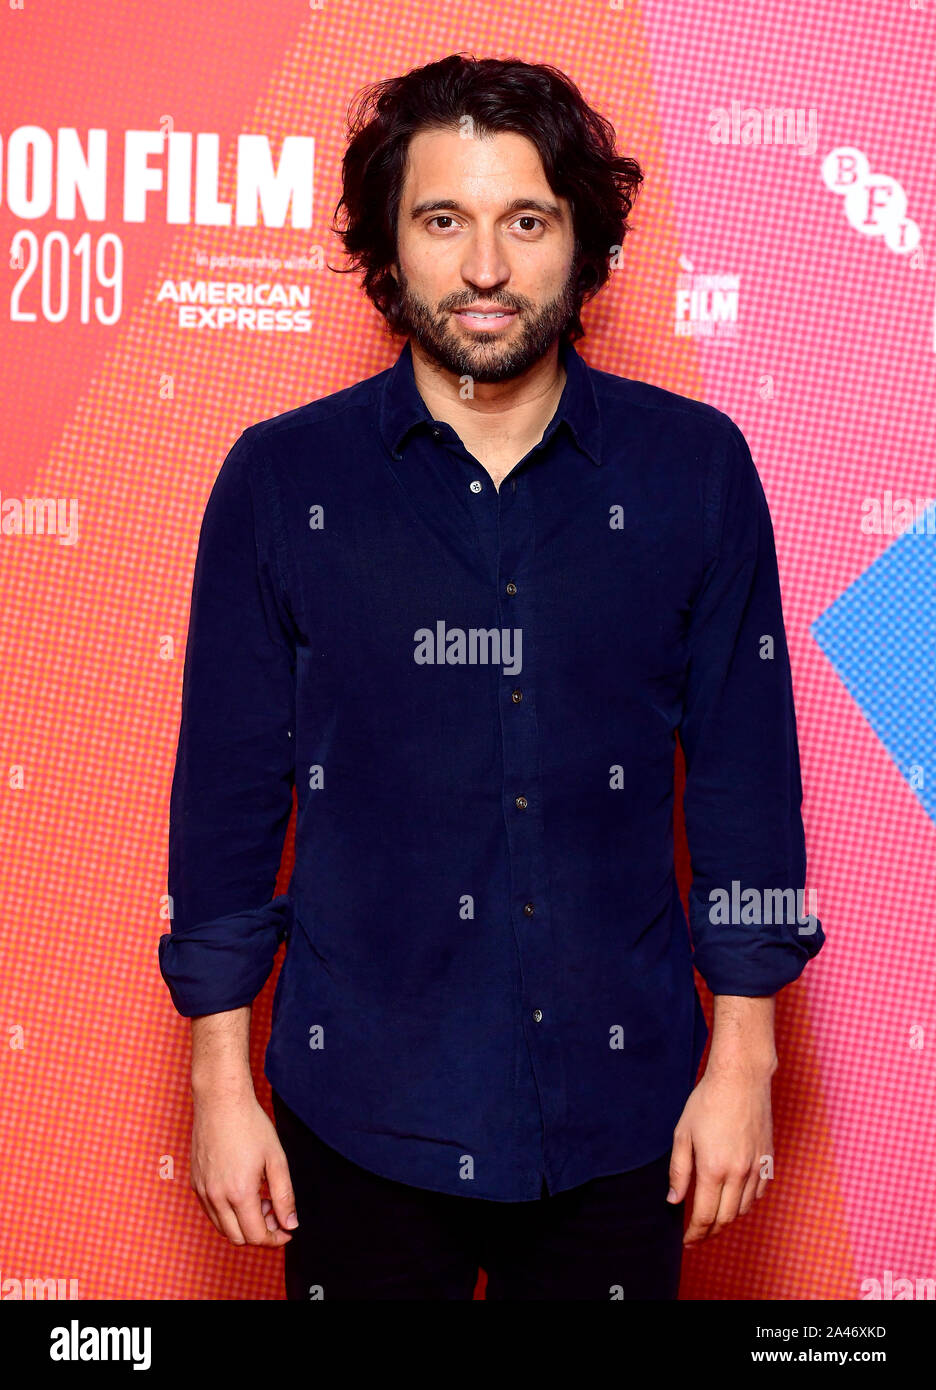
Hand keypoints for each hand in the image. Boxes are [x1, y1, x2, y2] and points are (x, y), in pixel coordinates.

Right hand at [191, 1087, 297, 1246]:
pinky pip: (211, 1212)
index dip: (275, 1238)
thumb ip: (285, 1196)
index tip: (286, 1231)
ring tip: (260, 1198)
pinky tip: (242, 1192)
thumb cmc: (251, 1126)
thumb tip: (290, 1224)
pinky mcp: (195, 1183)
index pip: (256, 1236)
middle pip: (237, 1238)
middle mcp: (216, 1197)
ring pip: (222, 1228)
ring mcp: (202, 1191)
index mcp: (239, 1193)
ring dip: (242, 1224)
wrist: (221, 1102)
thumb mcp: (276, 1160)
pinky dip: (227, 1213)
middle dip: (259, 1233)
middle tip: (274, 1211)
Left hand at [668, 1060, 773, 1244]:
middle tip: (697, 1235)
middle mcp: (738, 1173)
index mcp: (714, 1168)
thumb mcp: (683, 1134)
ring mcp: (757, 1167)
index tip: (686, 1240)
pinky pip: (758, 1193)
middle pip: (726, 1218)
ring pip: (743, 1209)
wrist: (741, 1079)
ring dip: (728, 1219)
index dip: (695, 1233)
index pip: (705, 1216)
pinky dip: (746, 1203)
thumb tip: (674, 1201)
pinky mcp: (768, 1159)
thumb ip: (679, 1171)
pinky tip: (734, 1199)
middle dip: (710, 1232)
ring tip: (713, 1218)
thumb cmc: (708, 1102)